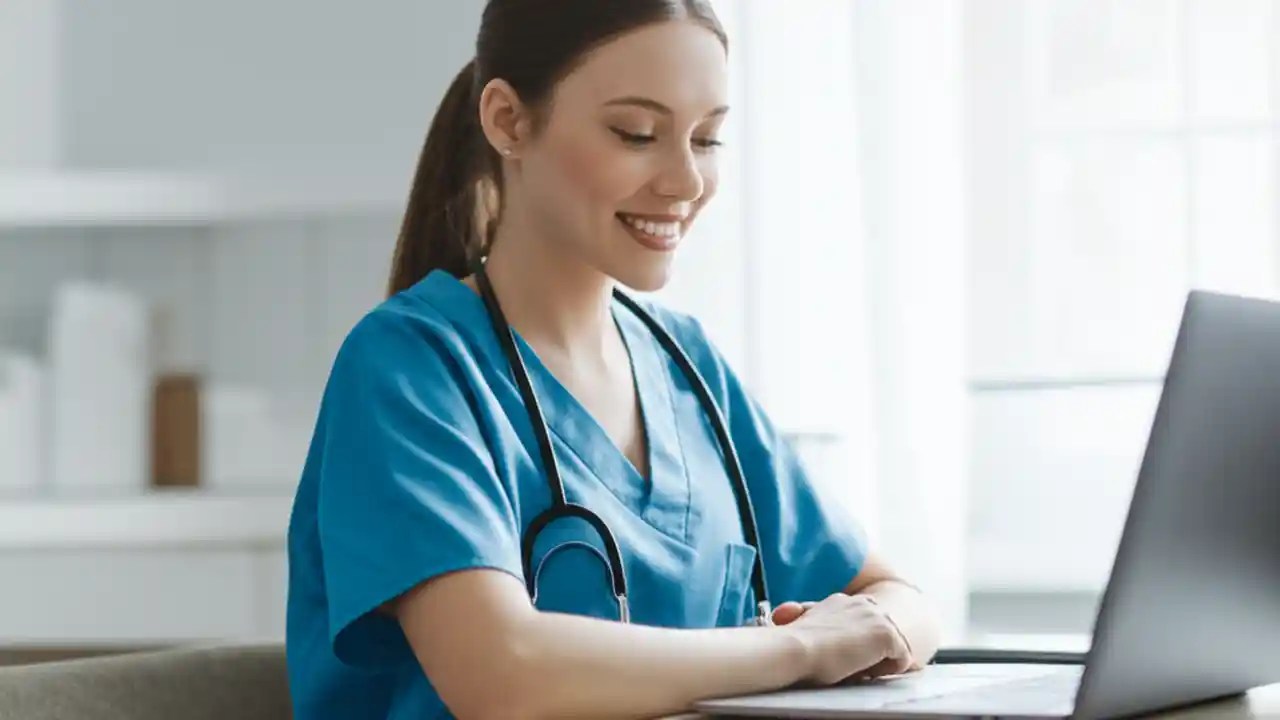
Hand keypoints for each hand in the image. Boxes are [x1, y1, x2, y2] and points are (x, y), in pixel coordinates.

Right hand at [773, 595, 914, 684]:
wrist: (794, 648)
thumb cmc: (793, 646)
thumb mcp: (807, 628)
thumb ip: (818, 624)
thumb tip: (814, 629)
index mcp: (842, 601)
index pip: (868, 617)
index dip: (864, 640)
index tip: (851, 656)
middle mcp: (862, 603)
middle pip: (886, 629)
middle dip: (876, 649)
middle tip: (853, 667)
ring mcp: (878, 618)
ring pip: (895, 644)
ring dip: (882, 660)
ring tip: (857, 670)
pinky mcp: (887, 635)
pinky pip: (904, 659)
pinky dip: (890, 670)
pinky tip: (867, 673)